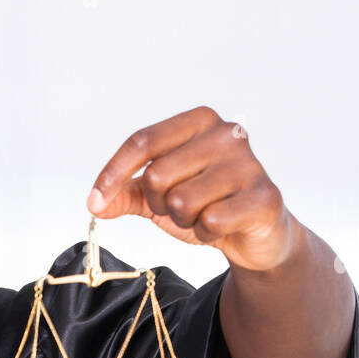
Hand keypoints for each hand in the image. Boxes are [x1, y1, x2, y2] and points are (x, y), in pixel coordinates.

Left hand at [86, 105, 298, 273]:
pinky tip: (222, 227)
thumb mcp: (159, 196)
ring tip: (205, 214)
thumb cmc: (206, 204)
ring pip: (181, 201)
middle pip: (157, 175)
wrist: (254, 235)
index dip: (113, 174)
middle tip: (182, 207)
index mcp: (199, 121)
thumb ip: (126, 194)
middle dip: (160, 203)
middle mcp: (226, 134)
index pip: (143, 141)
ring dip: (184, 220)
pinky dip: (206, 233)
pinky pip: (210, 221)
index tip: (95, 201)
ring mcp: (248, 164)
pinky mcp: (264, 196)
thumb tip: (95, 203)